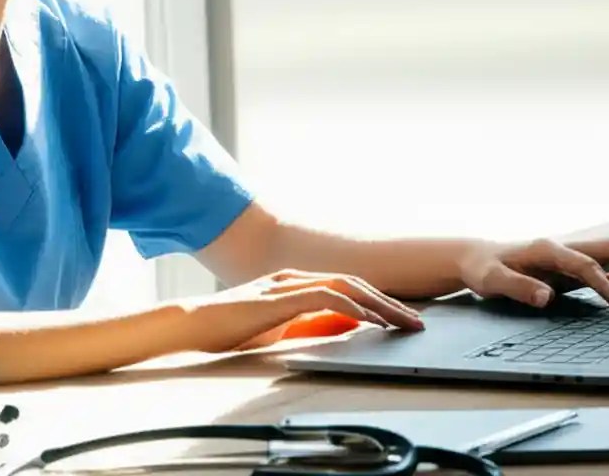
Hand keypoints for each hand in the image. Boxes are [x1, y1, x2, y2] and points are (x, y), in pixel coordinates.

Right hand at [176, 268, 425, 352]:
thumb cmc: (228, 330)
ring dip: (381, 305)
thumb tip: (342, 331)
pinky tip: (371, 322)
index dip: (379, 302)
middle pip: (356, 284)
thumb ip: (307, 325)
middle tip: (417, 322)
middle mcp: (296, 277)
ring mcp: (289, 284)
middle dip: (390, 303)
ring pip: (349, 287)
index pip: (348, 288)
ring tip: (404, 323)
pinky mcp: (281, 297)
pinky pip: (328, 298)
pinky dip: (354, 308)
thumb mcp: (278, 329)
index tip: (402, 320)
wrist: (191, 325)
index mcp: (295, 283)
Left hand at [459, 238, 608, 311]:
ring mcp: (570, 255)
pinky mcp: (571, 266)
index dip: (608, 285)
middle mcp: (564, 247)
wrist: (477, 258)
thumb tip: (547, 297)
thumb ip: (518, 288)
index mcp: (547, 249)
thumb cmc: (484, 269)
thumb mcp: (491, 280)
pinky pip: (605, 266)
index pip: (587, 265)